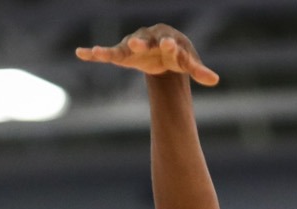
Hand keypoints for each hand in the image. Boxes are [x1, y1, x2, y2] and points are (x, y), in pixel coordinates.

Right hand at [75, 24, 218, 85]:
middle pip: (144, 41)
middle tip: (136, 42)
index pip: (169, 43)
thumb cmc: (178, 54)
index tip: (168, 44)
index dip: (169, 45)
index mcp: (167, 40)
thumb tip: (215, 80)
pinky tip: (81, 53)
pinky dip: (94, 54)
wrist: (165, 47)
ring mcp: (133, 45)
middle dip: (140, 43)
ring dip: (114, 50)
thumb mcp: (188, 62)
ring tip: (100, 52)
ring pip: (123, 47)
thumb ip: (199, 70)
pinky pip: (107, 53)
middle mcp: (148, 39)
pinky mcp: (122, 53)